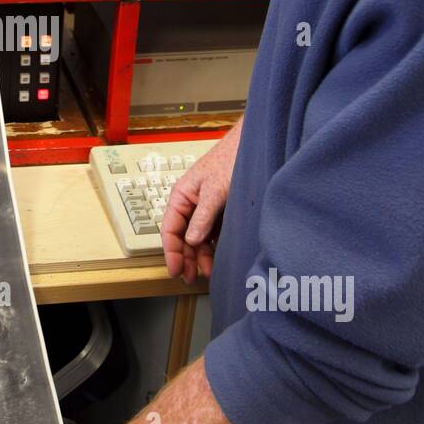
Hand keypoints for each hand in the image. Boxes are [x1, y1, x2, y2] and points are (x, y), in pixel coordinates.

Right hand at [160, 118, 241, 283]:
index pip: (170, 228)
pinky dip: (213, 247)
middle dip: (185, 258)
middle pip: (182, 236)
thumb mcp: (215, 190)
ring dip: (200, 256)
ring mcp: (206, 208)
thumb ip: (203, 216)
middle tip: (190, 278)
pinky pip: (213, 233)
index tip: (175, 269)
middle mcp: (191, 203)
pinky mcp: (221, 211)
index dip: (171, 251)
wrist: (253, 146)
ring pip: (197, 237)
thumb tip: (191, 240)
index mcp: (182, 195)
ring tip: (206, 273)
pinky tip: (217, 259)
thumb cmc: (230, 159)